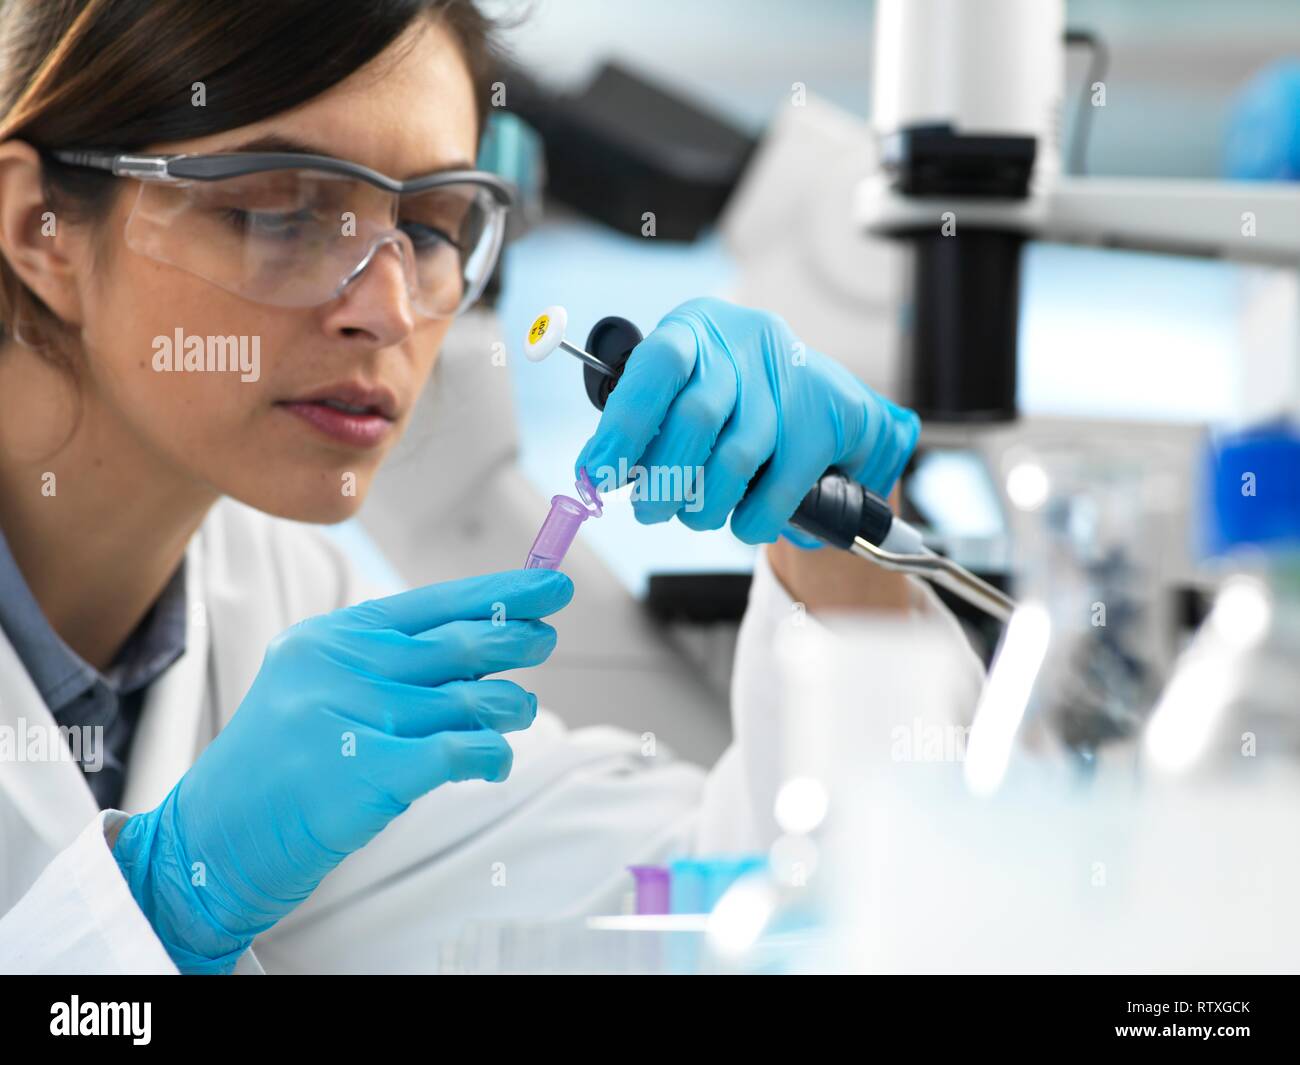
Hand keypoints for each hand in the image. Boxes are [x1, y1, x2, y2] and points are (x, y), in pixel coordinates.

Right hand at [112, 569, 571, 973]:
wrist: (211, 840)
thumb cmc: (281, 765)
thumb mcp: (321, 688)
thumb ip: (392, 663)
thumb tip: (488, 640)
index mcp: (331, 637)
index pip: (434, 602)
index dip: (499, 593)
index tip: (548, 586)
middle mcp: (340, 665)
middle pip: (460, 643)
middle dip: (517, 638)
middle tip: (546, 638)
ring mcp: (351, 716)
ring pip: (472, 698)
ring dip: (511, 705)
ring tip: (517, 712)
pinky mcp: (365, 773)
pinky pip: (462, 750)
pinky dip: (492, 755)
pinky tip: (494, 763)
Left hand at [574, 297, 918, 544]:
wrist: (829, 405)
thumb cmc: (734, 400)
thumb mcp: (687, 385)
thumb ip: (647, 419)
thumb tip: (597, 470)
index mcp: (697, 326)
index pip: (658, 366)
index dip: (624, 425)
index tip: (595, 474)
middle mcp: (746, 342)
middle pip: (696, 417)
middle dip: (662, 479)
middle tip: (646, 512)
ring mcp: (791, 380)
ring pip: (736, 458)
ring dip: (704, 505)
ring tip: (693, 517)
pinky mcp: (824, 422)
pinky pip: (777, 490)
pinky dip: (751, 519)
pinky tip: (741, 523)